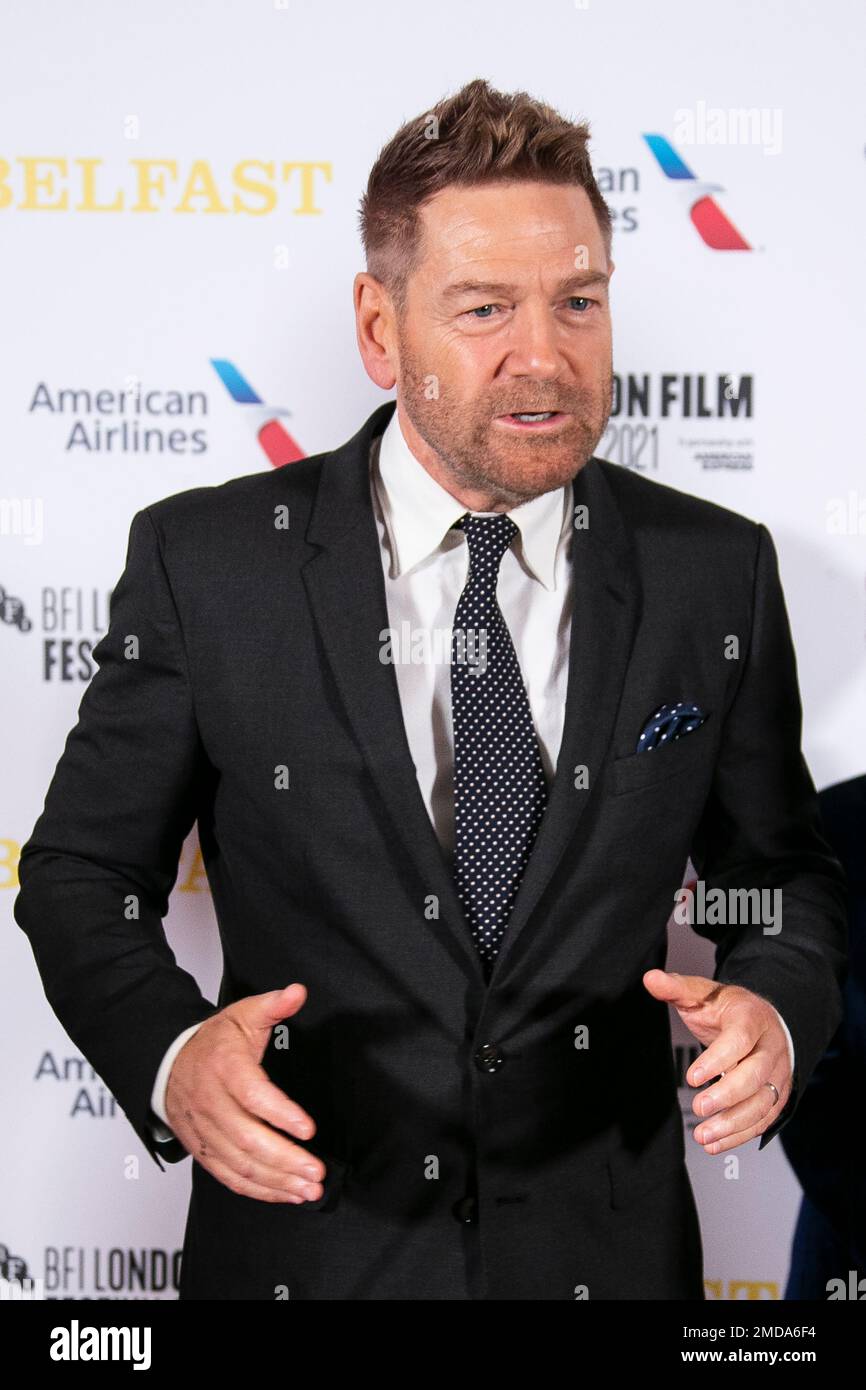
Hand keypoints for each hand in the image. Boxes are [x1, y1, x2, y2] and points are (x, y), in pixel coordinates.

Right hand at [165, 981, 326, 1202]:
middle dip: (284, 1159)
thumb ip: (273, 1004)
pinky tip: (284, 1193)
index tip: (308, 1128)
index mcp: (224, 1067)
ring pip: (239, 1163)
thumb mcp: (242, 1014)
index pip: (252, 1095)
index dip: (280, 1114)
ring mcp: (204, 1130)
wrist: (169, 1064)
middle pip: (246, 1138)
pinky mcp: (203, 1150)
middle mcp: (211, 1103)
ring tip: (308, 1188)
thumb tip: (297, 992)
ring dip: (276, 1181)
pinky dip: (257, 1190)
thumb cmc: (213, 1042)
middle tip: (315, 1171)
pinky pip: (228, 1176)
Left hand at [643, 969, 792, 1153]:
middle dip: (727, 1096)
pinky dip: (740, 1135)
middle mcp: (771, 1048)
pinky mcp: (777, 1096)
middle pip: (756, 1075)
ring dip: (733, 1124)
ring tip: (703, 1135)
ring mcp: (778, 1074)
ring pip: (763, 1103)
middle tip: (698, 1108)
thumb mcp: (704, 993)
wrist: (765, 1021)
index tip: (692, 1077)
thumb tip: (650, 979)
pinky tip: (715, 1143)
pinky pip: (764, 1120)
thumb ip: (677, 988)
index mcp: (752, 1018)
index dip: (718, 1060)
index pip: (740, 1040)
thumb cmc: (730, 1009)